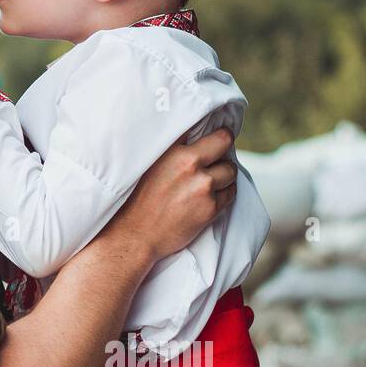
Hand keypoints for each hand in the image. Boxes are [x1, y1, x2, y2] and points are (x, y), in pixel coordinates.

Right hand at [91, 128, 237, 264]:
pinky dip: (223, 193)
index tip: (218, 138)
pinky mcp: (211, 208)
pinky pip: (230, 193)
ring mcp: (203, 187)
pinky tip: (208, 196)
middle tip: (215, 157)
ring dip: (223, 174)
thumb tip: (191, 131)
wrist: (135, 234)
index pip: (214, 133)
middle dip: (222, 151)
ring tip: (208, 181)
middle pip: (225, 145)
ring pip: (230, 171)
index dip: (219, 135)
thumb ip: (172, 146)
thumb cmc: (137, 199)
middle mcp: (191, 166)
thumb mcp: (149, 164)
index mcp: (176, 152)